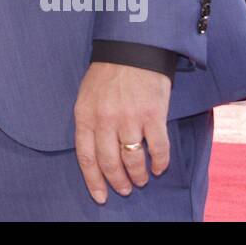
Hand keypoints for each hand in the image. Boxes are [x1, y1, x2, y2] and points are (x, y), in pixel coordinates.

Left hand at [73, 61, 171, 204]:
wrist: (132, 48)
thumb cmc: (108, 73)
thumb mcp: (87, 95)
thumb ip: (90, 122)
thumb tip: (95, 152)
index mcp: (85, 115)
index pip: (86, 156)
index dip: (93, 180)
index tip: (100, 196)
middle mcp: (105, 119)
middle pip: (109, 162)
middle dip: (117, 181)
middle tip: (125, 189)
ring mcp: (129, 118)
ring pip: (133, 159)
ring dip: (139, 175)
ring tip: (142, 179)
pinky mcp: (152, 115)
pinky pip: (157, 149)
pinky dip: (160, 162)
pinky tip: (159, 167)